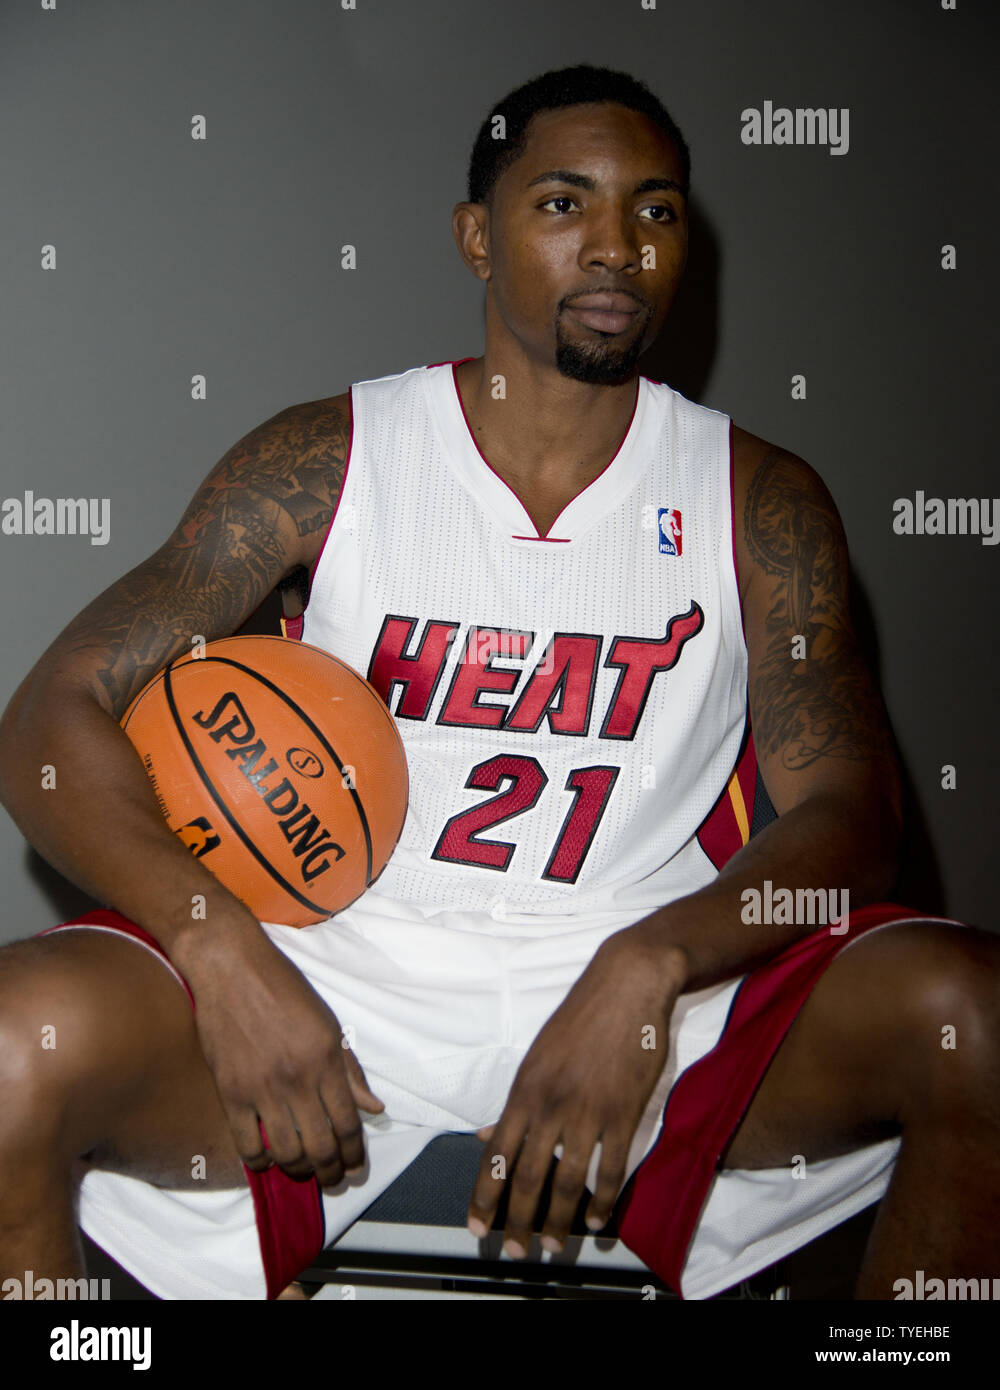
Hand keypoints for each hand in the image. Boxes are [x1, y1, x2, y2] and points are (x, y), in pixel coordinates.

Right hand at [179, 911, 383, 1187]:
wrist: (231, 968)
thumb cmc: (283, 989)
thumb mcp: (328, 1023)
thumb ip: (350, 1070)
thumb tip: (374, 1108)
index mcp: (327, 1059)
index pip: (349, 1123)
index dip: (355, 1153)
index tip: (356, 1167)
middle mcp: (298, 1078)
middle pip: (321, 1146)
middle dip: (331, 1171)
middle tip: (333, 1179)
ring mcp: (262, 1087)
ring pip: (286, 1151)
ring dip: (298, 1170)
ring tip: (303, 1170)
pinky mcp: (230, 1091)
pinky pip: (246, 1143)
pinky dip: (259, 1160)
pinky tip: (266, 1159)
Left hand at [466, 933, 686, 1255]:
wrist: (626, 985)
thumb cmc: (580, 1018)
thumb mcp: (538, 1056)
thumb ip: (517, 1102)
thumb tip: (487, 1135)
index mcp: (524, 1090)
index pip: (496, 1155)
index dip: (484, 1196)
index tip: (477, 1226)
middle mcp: (551, 1104)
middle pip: (528, 1176)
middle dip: (518, 1220)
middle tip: (517, 1251)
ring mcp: (589, 1110)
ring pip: (569, 1180)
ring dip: (560, 1220)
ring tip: (557, 1243)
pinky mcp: (624, 1112)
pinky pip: (610, 1168)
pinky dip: (603, 1200)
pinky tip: (597, 1219)